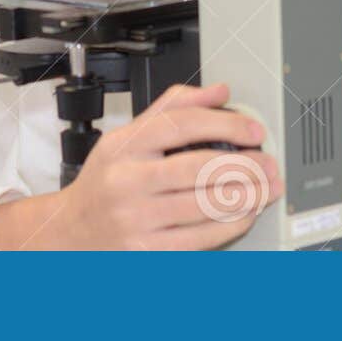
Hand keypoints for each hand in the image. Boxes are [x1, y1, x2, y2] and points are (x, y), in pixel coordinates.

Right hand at [0, 83, 279, 249]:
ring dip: (245, 197)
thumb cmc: (106, 182)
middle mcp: (126, 182)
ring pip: (203, 205)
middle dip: (244, 165)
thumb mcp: (128, 136)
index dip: (224, 123)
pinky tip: (244, 214)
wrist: (72, 231)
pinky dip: (230, 226)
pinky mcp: (147, 252)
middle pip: (196, 168)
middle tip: (269, 164)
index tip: (253, 129)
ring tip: (266, 188)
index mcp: (124, 146)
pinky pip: (199, 239)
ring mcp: (136, 220)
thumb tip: (219, 90)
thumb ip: (174, 108)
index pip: (180, 124)